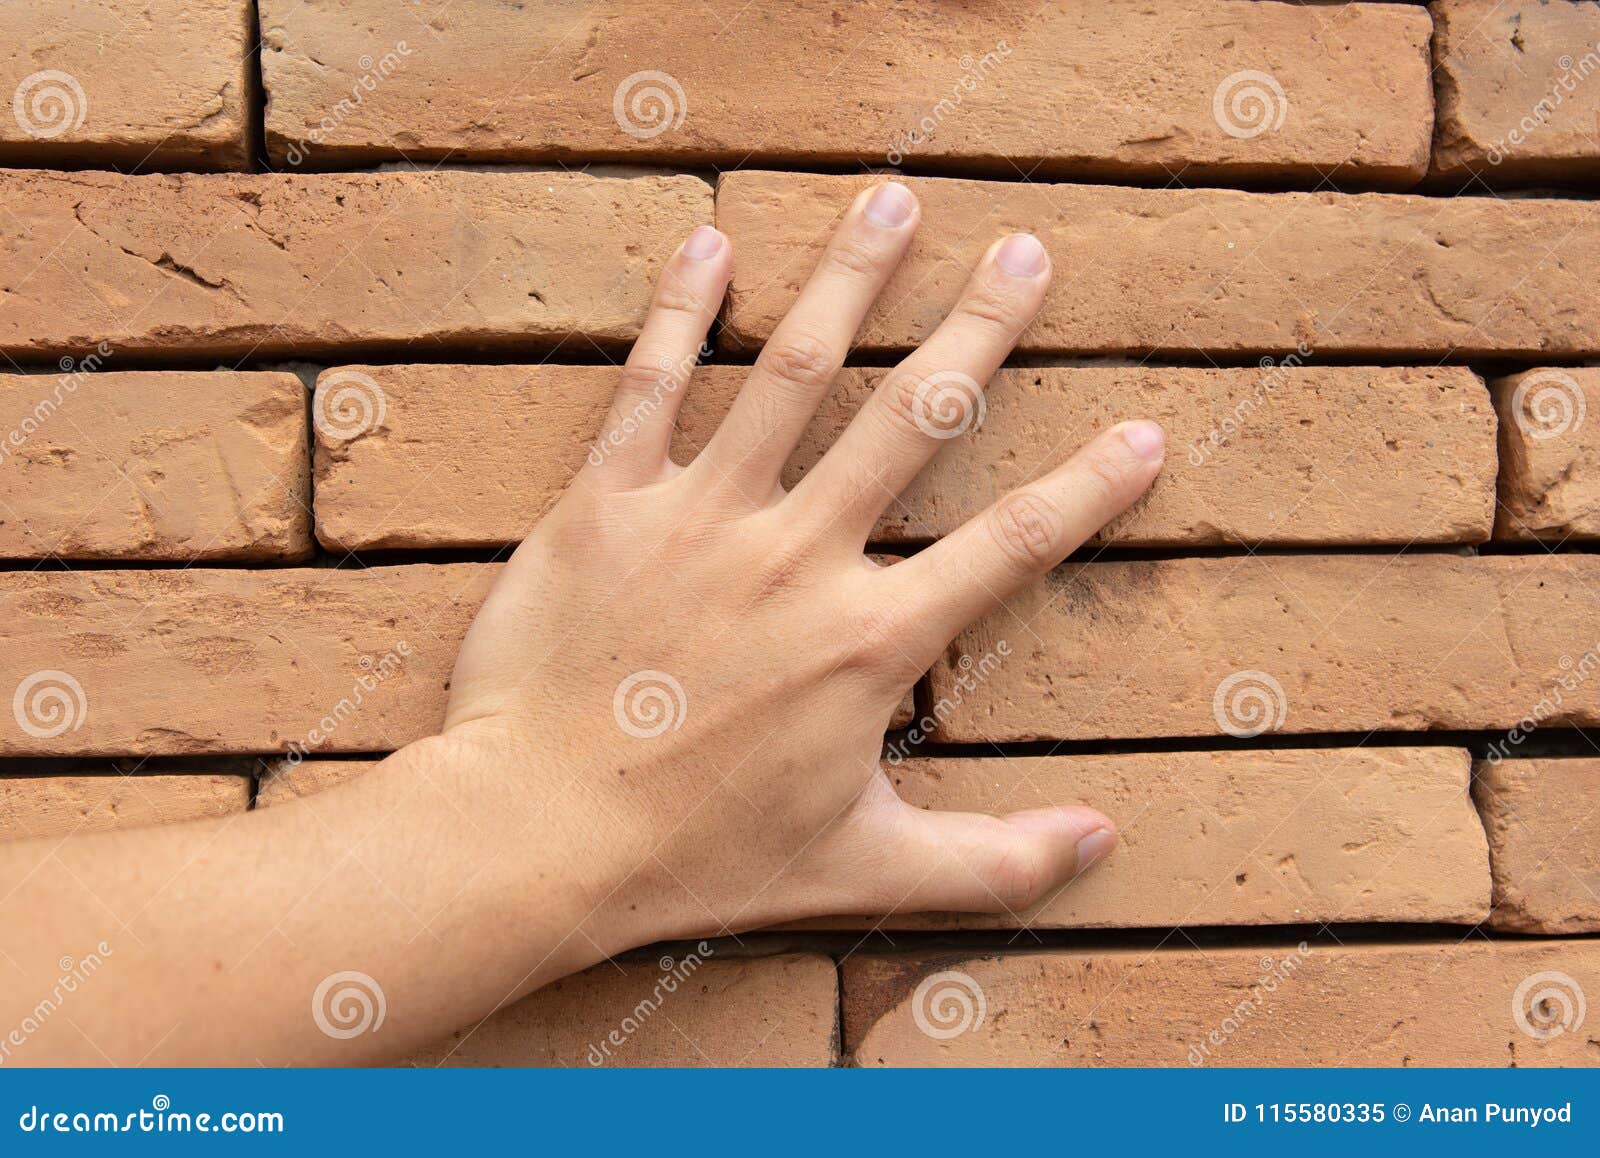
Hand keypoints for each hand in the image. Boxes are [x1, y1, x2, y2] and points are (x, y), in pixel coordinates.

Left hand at [442, 181, 1165, 946]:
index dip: (1087, 488)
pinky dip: (680, 311)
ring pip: (792, 373)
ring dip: (849, 280)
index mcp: (869, 640)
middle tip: (1026, 254)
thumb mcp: (862, 872)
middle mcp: (798, 557)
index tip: (1143, 431)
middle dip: (977, 330)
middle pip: (910, 420)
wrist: (537, 836)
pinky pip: (650, 386)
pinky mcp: (608, 504)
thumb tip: (1102, 840)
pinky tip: (710, 243)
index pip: (1009, 545)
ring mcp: (701, 518)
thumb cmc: (697, 858)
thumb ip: (993, 862)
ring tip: (893, 200)